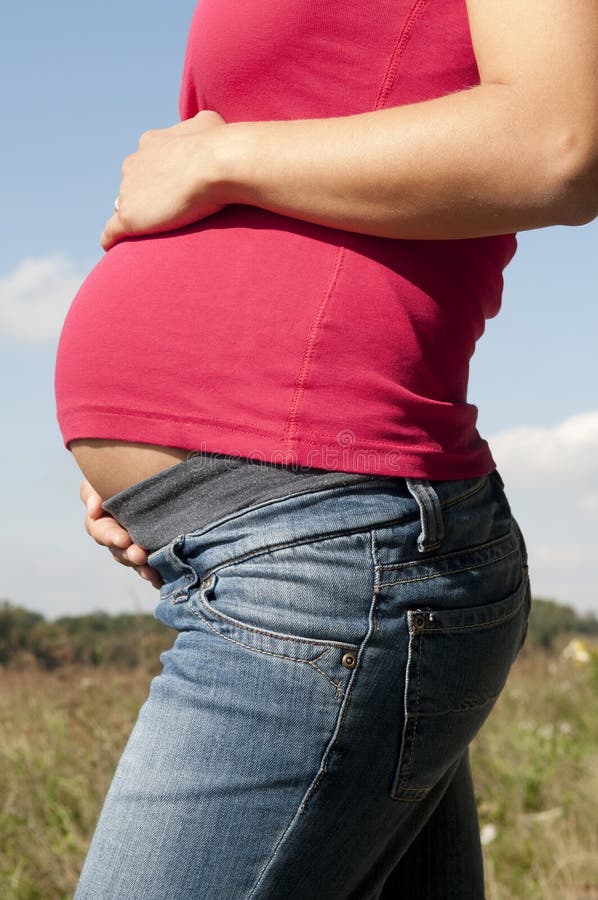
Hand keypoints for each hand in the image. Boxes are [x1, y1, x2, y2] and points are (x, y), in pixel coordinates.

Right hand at [80, 479, 162, 588]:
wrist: (165, 472)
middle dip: (127, 553)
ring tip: (150, 567)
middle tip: (139, 554)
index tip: (123, 539)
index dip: (109, 535)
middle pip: (116, 549)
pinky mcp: (152, 552)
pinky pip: (150, 567)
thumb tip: (94, 510)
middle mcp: (118, 532)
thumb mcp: (109, 472)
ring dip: (139, 565)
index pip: (99, 529)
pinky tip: (159, 579)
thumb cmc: (132, 468)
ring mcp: (135, 543)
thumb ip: (95, 488)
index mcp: (104, 515)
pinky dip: (153, 574)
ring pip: (132, 559)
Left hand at [101, 109, 227, 250]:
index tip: (176, 188)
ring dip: (139, 216)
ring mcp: (128, 191)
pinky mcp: (129, 217)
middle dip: (147, 195)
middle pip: (133, 184)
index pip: (146, 162)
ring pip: (125, 206)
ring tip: (159, 230)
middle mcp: (133, 164)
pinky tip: (114, 246)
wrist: (217, 163)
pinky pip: (111, 231)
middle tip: (171, 210)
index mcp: (150, 143)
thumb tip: (202, 130)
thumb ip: (196, 129)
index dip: (160, 176)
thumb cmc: (218, 144)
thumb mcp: (207, 122)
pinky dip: (111, 239)